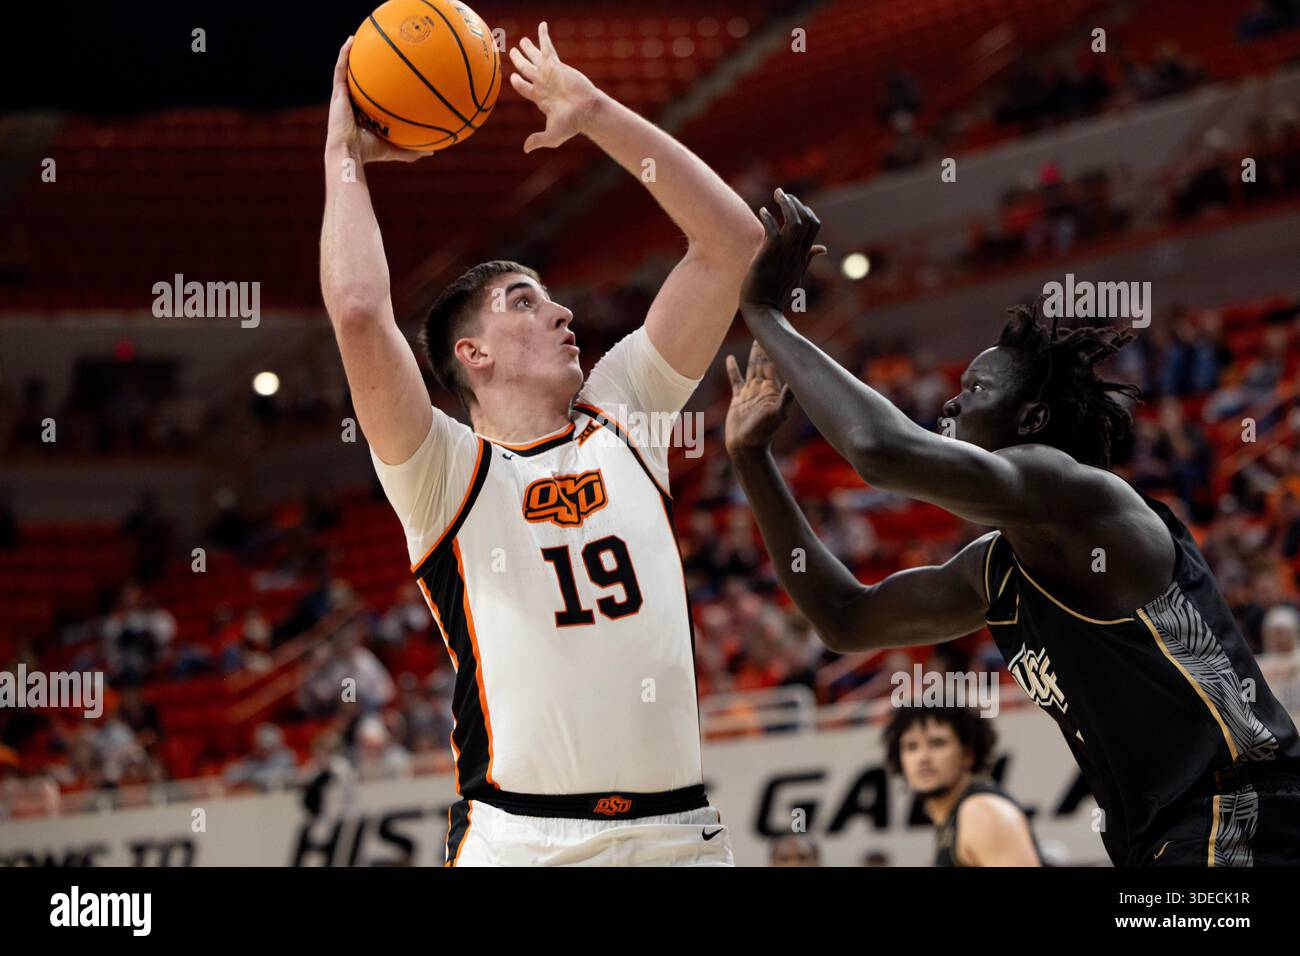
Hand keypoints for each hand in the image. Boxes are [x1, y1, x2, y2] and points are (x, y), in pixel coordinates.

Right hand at [326, 37, 427, 163]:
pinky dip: (344, 54)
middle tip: (374, 51)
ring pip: (347, 70)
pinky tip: (351, 40)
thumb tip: (432, 151)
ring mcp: (343, 96)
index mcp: (363, 114)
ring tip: (359, 38)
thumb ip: (411, 151)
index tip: (387, 75)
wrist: (349, 152)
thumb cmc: (369, 153)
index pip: (369, 96)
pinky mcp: (337, 92)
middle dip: (364, 67)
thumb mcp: (394, 149)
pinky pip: (340, 69)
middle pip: (358, 81)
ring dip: (351, 54)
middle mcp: (352, 103)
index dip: (376, 85)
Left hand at [509, 22, 601, 152]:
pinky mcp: (557, 65)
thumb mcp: (552, 134)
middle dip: (519, 61)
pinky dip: (543, 36)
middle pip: (526, 69)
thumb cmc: (572, 124)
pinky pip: (548, 47)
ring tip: (521, 41)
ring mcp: (549, 73)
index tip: (512, 77)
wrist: (587, 110)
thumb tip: (525, 149)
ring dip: (528, 48)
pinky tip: (541, 25)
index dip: (517, 82)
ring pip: (534, 57)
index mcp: (539, 97)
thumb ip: (538, 140)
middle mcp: (543, 83)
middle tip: (513, 52)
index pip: (524, 87)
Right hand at [725, 341, 795, 455]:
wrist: (746, 447)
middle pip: (764, 362)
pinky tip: (730, 358)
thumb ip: (786, 398)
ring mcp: (751, 392)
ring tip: (756, 337)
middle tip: (768, 326)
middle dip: (766, 345)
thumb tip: (795, 381)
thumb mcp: (777, 414)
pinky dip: (733, 369)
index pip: (774, 363)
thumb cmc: (762, 433)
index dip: (775, 348)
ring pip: (752, 367)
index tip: (778, 331)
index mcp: (773, 389)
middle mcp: (763, 388)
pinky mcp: (739, 398)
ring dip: (754, 353)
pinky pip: (735, 380)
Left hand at [739, 189, 826, 311]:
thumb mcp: (797, 274)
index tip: (793, 203)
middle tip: (781, 193)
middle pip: (806, 219)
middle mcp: (796, 251)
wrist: (762, 310)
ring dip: (786, 204)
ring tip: (776, 195)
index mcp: (803, 254)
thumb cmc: (777, 293)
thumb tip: (822, 249)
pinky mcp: (769, 255)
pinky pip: (773, 232)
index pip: (814, 225)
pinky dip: (769, 219)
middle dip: (795, 201)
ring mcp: (784, 253)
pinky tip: (763, 211)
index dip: (806, 210)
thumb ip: (808, 258)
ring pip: (794, 222)